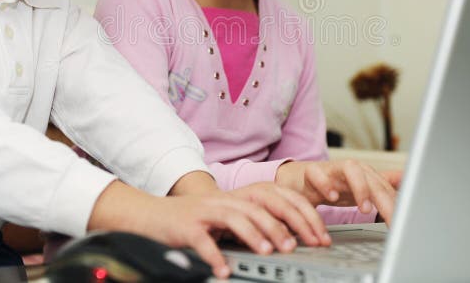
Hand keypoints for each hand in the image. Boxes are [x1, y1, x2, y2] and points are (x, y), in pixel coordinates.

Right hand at [88, 180, 324, 278]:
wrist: (151, 215)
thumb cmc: (193, 220)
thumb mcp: (227, 217)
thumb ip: (253, 222)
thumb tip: (289, 236)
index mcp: (239, 198)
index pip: (277, 200)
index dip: (300, 215)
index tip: (317, 235)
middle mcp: (224, 201)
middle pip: (259, 208)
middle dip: (281, 226)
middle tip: (297, 245)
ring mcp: (205, 213)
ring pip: (235, 219)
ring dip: (254, 235)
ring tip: (269, 251)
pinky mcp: (186, 228)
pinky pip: (203, 242)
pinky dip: (215, 256)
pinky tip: (224, 270)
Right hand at [275, 160, 401, 224]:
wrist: (302, 179)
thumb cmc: (334, 184)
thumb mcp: (361, 186)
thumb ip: (384, 184)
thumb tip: (407, 180)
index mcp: (366, 174)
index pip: (386, 189)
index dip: (396, 207)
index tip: (404, 226)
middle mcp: (352, 169)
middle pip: (373, 180)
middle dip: (384, 201)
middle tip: (393, 220)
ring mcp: (332, 169)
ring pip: (351, 170)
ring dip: (360, 187)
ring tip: (365, 208)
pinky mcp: (312, 172)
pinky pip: (318, 174)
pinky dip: (325, 184)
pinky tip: (332, 197)